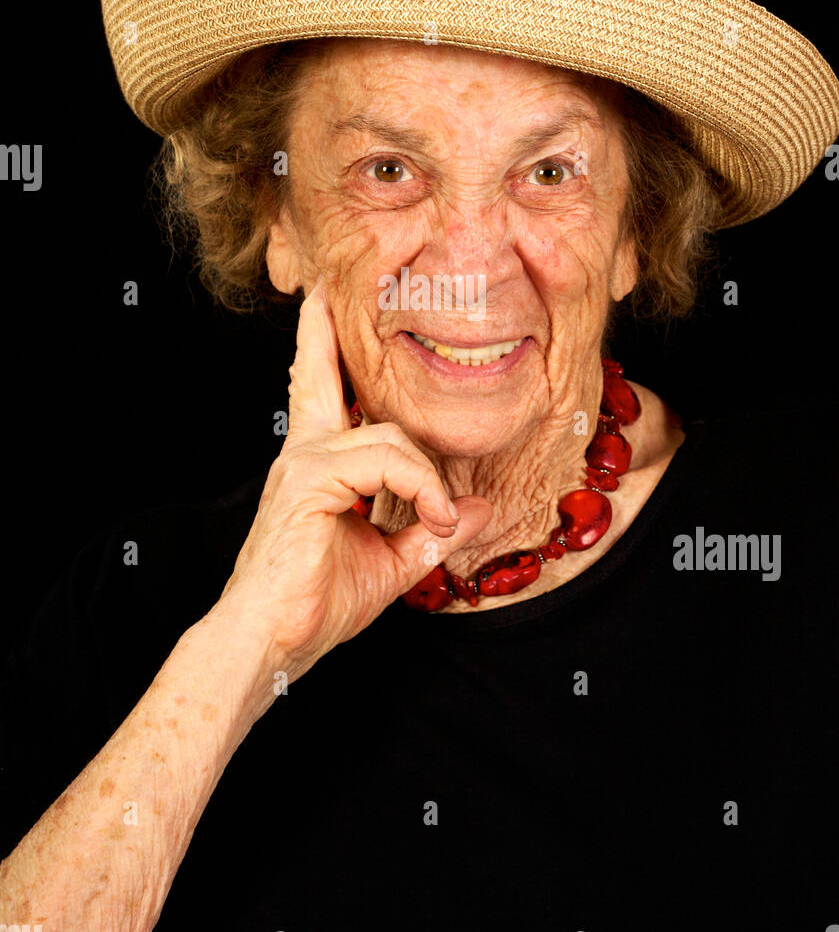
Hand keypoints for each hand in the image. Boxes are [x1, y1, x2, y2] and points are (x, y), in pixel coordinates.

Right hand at [216, 277, 492, 667]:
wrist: (272, 641)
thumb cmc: (315, 606)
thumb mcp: (389, 564)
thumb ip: (428, 532)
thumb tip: (473, 509)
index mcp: (315, 465)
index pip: (322, 397)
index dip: (323, 355)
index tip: (326, 317)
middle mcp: (303, 453)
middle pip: (316, 376)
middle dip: (322, 332)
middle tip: (323, 290)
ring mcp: (303, 462)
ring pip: (388, 434)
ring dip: (426, 475)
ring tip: (437, 519)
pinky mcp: (312, 478)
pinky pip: (385, 458)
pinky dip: (419, 485)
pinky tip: (429, 516)